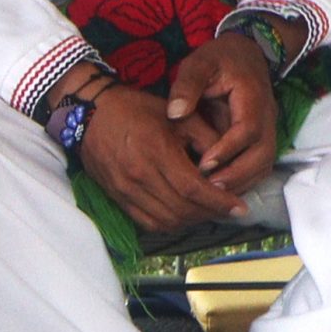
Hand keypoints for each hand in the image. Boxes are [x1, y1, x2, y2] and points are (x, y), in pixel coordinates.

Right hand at [74, 84, 247, 238]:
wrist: (90, 114)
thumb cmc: (136, 109)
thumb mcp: (177, 114)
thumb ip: (206, 138)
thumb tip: (226, 165)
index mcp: (156, 150)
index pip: (193, 188)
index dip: (219, 201)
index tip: (239, 207)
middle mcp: (138, 175)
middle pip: (182, 209)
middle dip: (211, 213)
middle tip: (229, 209)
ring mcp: (125, 189)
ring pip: (167, 220)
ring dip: (192, 220)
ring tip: (209, 210)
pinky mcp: (117, 197)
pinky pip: (148, 222)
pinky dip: (170, 223)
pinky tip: (184, 213)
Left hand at [164, 30, 280, 196]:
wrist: (245, 54)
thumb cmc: (219, 59)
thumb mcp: (200, 63)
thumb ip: (187, 85)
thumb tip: (175, 113)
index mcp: (253, 97)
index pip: (248, 129)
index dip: (228, 149)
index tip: (204, 164)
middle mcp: (267, 117)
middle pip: (263, 154)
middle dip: (237, 175)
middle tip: (208, 190)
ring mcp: (268, 130)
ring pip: (264, 164)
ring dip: (241, 183)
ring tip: (212, 196)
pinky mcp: (262, 140)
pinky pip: (259, 167)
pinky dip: (243, 181)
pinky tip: (219, 191)